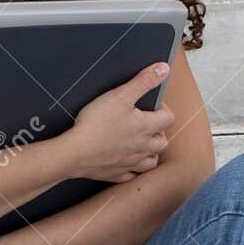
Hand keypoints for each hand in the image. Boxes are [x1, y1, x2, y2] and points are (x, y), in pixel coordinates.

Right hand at [68, 63, 174, 182]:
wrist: (75, 152)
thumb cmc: (96, 123)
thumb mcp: (120, 95)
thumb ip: (143, 82)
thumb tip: (164, 69)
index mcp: (146, 127)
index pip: (168, 118)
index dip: (163, 109)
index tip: (151, 105)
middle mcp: (143, 148)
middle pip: (163, 141)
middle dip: (159, 131)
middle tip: (146, 123)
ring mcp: (131, 163)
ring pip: (152, 161)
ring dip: (151, 152)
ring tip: (142, 143)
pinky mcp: (118, 174)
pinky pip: (132, 175)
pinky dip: (133, 169)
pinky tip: (127, 162)